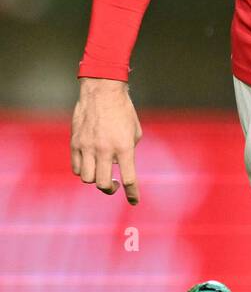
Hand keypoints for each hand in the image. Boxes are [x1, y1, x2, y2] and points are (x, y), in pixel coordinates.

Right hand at [71, 78, 142, 203]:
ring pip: (87, 178)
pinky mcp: (75, 143)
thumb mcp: (134, 131)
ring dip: (95, 179)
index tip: (134, 201)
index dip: (132, 193)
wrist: (102, 91)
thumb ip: (128, 151)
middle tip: (113, 185)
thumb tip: (119, 166)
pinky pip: (77, 167)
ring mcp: (87, 147)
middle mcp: (105, 149)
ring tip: (100, 172)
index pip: (128, 178)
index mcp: (124, 147)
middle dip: (110, 189)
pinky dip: (84, 170)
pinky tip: (90, 164)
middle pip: (102, 184)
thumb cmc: (122, 110)